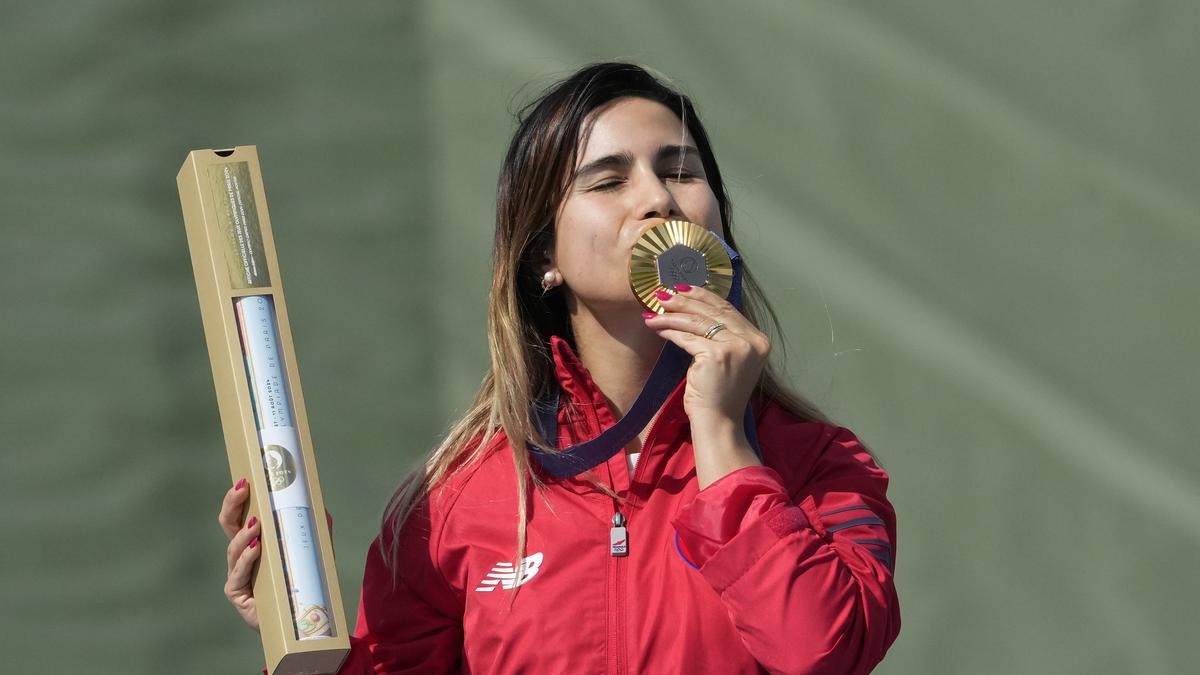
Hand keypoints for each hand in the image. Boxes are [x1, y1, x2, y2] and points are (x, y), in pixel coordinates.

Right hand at [217, 479, 337, 633]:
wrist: (304, 619)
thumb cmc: (304, 582)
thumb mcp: (314, 550)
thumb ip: (316, 527)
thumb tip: (320, 503)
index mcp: (257, 541)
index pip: (242, 515)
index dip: (239, 497)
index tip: (246, 479)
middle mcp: (243, 555)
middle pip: (228, 525)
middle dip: (232, 505)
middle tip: (242, 489)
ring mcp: (238, 575)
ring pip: (233, 549)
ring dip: (244, 533)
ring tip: (257, 523)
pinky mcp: (238, 594)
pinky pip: (238, 574)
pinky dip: (246, 560)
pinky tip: (255, 549)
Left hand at [643, 283, 769, 428]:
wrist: (720, 423)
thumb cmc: (720, 396)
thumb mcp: (729, 360)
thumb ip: (723, 336)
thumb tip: (694, 308)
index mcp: (759, 340)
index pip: (728, 309)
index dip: (704, 296)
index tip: (684, 288)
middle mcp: (752, 341)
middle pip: (713, 311)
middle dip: (685, 301)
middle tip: (663, 295)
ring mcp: (737, 347)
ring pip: (698, 323)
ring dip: (672, 316)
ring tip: (654, 312)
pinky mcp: (717, 355)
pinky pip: (687, 337)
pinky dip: (669, 331)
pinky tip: (657, 328)